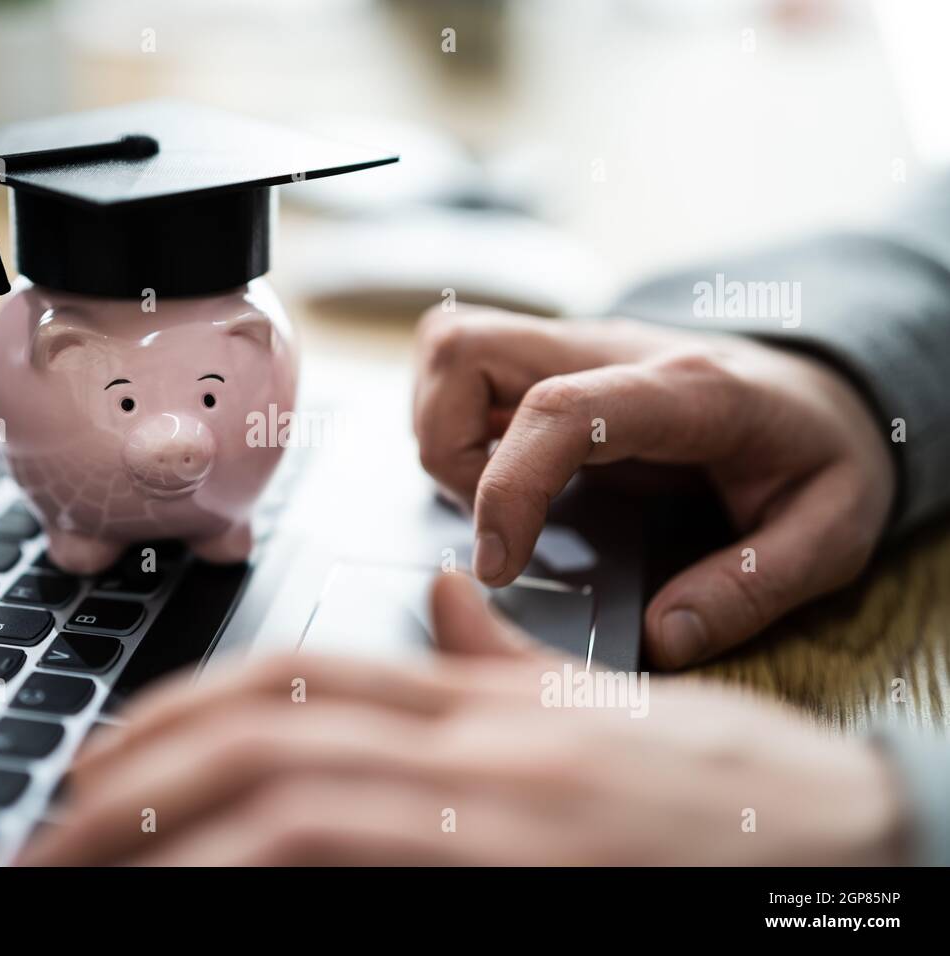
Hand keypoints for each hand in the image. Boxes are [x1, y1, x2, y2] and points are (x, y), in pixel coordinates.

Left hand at [17, 575, 902, 865]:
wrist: (851, 843)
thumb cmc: (731, 793)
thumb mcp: (606, 713)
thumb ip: (506, 661)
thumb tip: (439, 602)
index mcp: (482, 708)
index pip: (298, 680)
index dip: (184, 714)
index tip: (106, 763)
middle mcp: (476, 755)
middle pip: (265, 741)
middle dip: (138, 785)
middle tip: (53, 832)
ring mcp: (495, 823)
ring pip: (290, 813)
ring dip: (169, 849)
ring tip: (79, 880)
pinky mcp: (515, 885)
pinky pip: (352, 879)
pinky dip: (260, 888)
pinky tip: (197, 905)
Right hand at [413, 308, 896, 667]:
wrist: (826, 391)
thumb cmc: (824, 456)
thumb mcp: (831, 534)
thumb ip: (752, 588)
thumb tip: (661, 636)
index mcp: (687, 390)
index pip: (560, 410)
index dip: (506, 487)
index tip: (502, 567)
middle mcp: (614, 351)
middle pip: (466, 349)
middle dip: (446, 448)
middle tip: (495, 522)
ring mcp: (576, 349)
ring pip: (450, 349)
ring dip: (443, 434)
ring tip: (499, 500)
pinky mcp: (553, 364)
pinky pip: (463, 368)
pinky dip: (454, 424)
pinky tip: (505, 475)